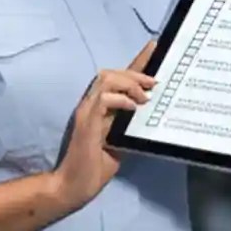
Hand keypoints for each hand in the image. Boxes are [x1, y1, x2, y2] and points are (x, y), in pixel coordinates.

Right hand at [53, 40, 155, 210]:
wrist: (75, 184)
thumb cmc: (96, 166)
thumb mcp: (123, 142)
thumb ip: (132, 126)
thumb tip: (154, 114)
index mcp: (101, 107)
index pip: (119, 78)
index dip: (138, 61)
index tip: (155, 46)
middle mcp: (92, 104)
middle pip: (111, 73)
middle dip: (136, 72)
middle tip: (155, 83)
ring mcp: (86, 111)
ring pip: (105, 79)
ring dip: (128, 83)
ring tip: (144, 97)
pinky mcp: (85, 121)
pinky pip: (102, 99)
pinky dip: (120, 99)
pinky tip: (133, 107)